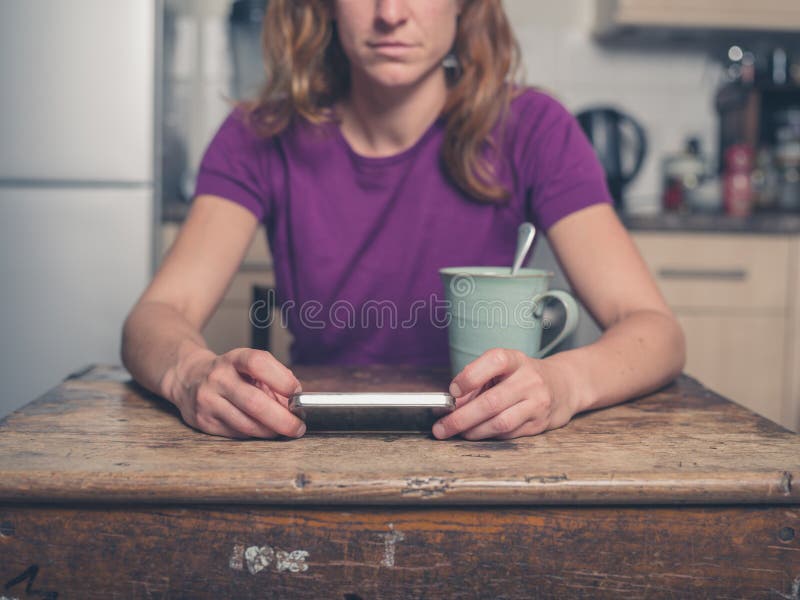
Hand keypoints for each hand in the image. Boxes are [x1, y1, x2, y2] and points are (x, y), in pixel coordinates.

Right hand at [169, 347, 305, 439]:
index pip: (258, 363)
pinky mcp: (203, 422)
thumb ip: (274, 378)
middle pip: (254, 402)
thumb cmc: (229, 373)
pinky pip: (236, 434)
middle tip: (298, 427)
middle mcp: (218, 378)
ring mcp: (207, 401)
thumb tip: (296, 401)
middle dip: (281, 419)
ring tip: (282, 430)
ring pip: (246, 424)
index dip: (281, 379)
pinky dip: (254, 435)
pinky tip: (262, 430)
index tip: (296, 392)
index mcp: (234, 359)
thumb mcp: (249, 366)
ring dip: (270, 431)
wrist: (188, 378)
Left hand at [432, 348, 576, 440]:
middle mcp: (529, 380)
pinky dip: (488, 436)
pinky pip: (509, 434)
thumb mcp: (502, 369)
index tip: (452, 391)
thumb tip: (452, 406)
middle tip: (441, 428)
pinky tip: (477, 434)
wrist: (563, 385)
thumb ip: (476, 382)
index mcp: (515, 360)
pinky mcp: (540, 423)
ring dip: (473, 431)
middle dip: (461, 418)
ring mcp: (537, 402)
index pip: (494, 362)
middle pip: (492, 402)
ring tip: (457, 433)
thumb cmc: (521, 376)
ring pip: (500, 423)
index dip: (470, 376)